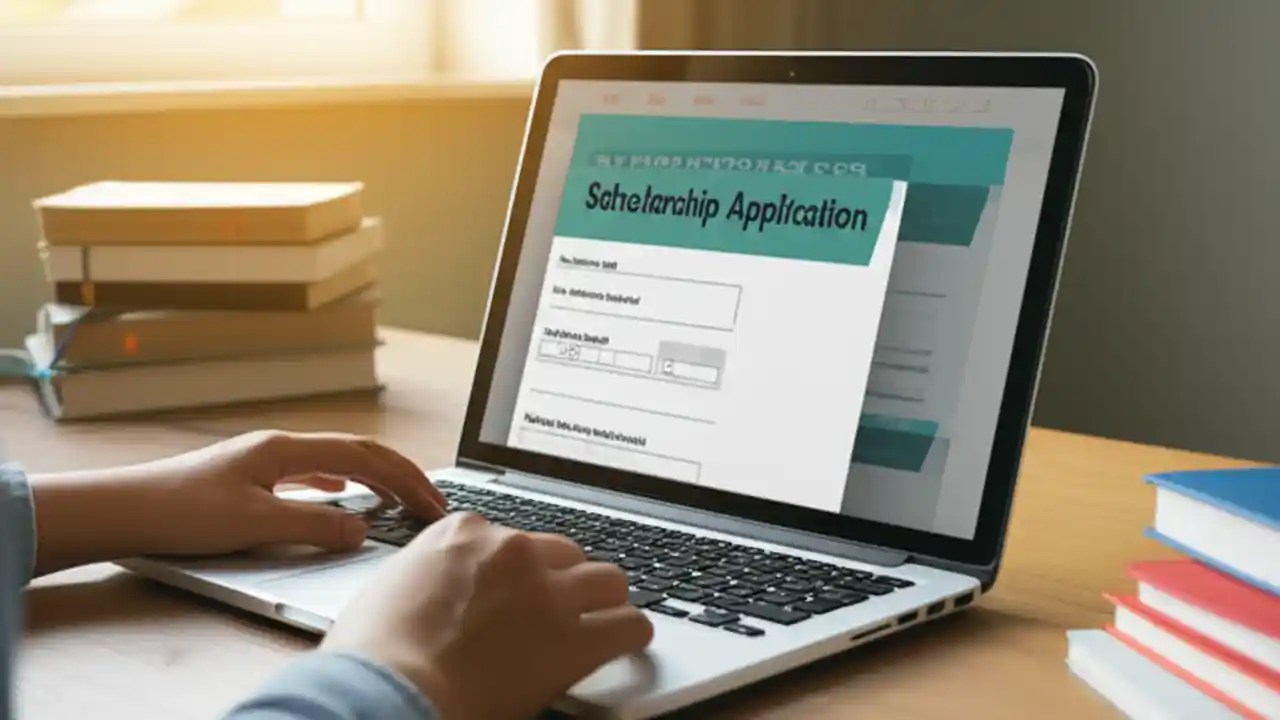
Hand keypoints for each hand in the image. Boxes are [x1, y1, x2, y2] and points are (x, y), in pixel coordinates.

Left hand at [29, 430, 446, 574]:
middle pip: (357, 454)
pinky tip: (343, 497)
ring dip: (374, 480)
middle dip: (400, 477)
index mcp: (286, 449)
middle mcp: (279, 447)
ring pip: (336, 463)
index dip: (406, 478)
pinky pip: (312, 475)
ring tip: (400, 499)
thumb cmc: (180, 512)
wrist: (123, 511)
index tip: (433, 502)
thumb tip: (362, 530)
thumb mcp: (255, 524)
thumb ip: (314, 525)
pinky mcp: (250, 479)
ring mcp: (264, 461)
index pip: (364, 456)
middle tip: (431, 503)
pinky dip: (342, 486)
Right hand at [322, 512, 654, 719]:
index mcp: (462, 532)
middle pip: (564, 553)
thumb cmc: (371, 654)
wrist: (388, 689)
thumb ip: (424, 577)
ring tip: (596, 624)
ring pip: (607, 580)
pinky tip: (623, 646)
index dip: (516, 571)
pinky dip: (629, 636)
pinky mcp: (574, 639)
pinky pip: (629, 625)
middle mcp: (512, 550)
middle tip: (553, 613)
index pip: (511, 537)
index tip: (513, 592)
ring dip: (602, 602)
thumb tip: (426, 591)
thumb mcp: (385, 590)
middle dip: (562, 581)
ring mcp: (548, 592)